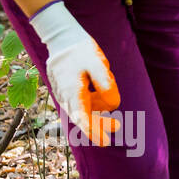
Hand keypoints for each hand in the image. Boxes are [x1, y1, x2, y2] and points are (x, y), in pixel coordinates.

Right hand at [29, 1, 119, 145]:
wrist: (61, 36)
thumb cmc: (81, 49)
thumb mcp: (98, 64)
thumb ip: (107, 85)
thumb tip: (113, 105)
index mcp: (72, 92)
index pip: (83, 119)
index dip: (94, 132)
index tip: (105, 142)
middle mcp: (65, 96)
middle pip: (83, 118)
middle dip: (100, 124)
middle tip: (117, 125)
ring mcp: (62, 93)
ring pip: (82, 109)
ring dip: (97, 108)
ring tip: (108, 91)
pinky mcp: (64, 89)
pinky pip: (79, 102)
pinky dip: (90, 102)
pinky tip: (95, 91)